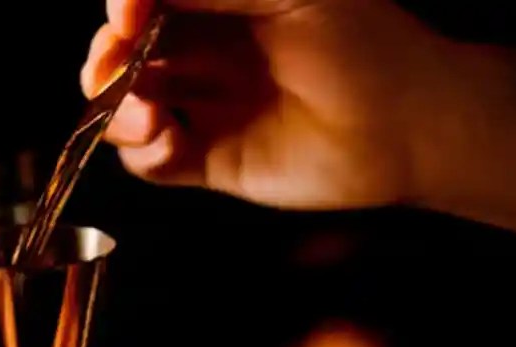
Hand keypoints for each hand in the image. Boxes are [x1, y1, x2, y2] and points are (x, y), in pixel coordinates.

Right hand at [83, 0, 456, 208]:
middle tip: (112, 71)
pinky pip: (150, 161)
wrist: (411, 125)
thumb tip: (131, 0)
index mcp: (222, 4)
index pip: (147, 2)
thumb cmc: (364, 44)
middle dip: (105, 60)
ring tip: (147, 118)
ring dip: (116, 111)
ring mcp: (205, 108)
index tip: (124, 17)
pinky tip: (164, 143)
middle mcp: (206, 52)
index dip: (123, 9)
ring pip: (126, 107)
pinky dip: (142, 153)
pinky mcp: (211, 161)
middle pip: (122, 54)